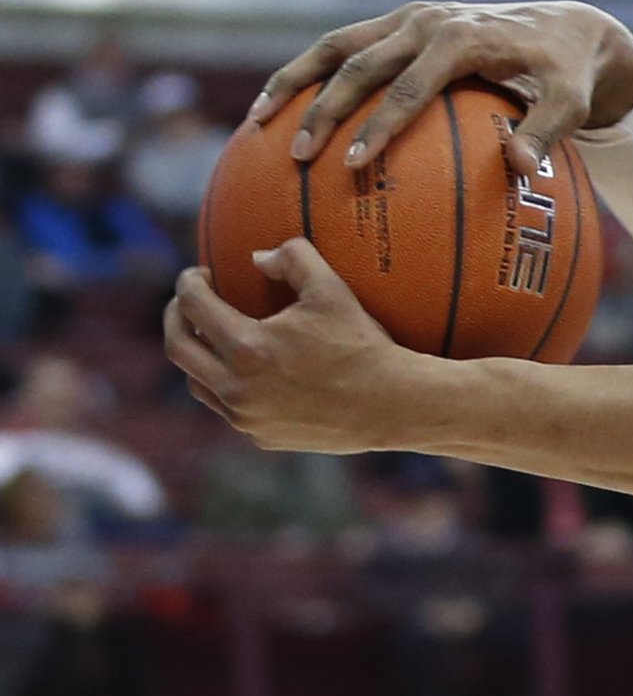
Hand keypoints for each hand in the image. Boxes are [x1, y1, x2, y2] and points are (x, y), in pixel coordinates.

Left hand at [164, 240, 441, 453]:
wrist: (393, 405)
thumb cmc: (363, 345)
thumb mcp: (332, 290)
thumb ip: (292, 258)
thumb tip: (257, 258)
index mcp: (247, 347)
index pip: (193, 305)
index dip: (190, 282)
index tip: (201, 275)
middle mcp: (237, 388)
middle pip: (178, 347)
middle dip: (176, 317)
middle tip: (189, 303)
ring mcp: (246, 418)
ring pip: (196, 383)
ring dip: (197, 356)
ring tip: (213, 339)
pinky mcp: (261, 438)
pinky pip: (229, 408)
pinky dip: (227, 386)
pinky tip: (247, 372)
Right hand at [253, 0, 632, 176]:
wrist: (568, 27)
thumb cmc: (570, 75)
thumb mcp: (572, 104)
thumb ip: (547, 133)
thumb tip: (515, 168)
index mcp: (460, 39)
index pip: (409, 89)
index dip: (379, 126)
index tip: (352, 163)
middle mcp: (425, 21)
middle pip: (357, 64)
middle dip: (322, 109)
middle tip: (298, 156)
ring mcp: (407, 17)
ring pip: (335, 45)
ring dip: (293, 81)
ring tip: (257, 124)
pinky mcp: (399, 22)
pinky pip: (344, 45)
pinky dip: (310, 72)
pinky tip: (281, 109)